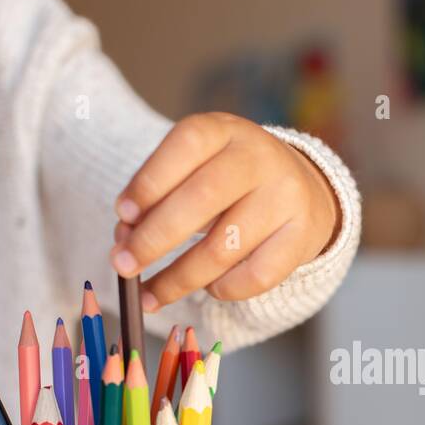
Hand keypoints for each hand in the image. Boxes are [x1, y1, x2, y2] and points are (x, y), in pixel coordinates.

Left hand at [109, 112, 340, 310]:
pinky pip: (256, 276)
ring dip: (179, 278)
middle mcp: (259, 157)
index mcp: (224, 130)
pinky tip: (210, 287)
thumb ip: (158, 199)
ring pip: (224, 247)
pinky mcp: (302, 236)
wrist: (302, 191)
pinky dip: (224, 289)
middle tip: (123, 265)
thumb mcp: (195, 170)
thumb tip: (126, 241)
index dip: (150, 181)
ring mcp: (285, 196)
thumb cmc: (230, 183)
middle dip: (155, 238)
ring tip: (152, 295)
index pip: (186, 145)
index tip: (122, 216)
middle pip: (202, 199)